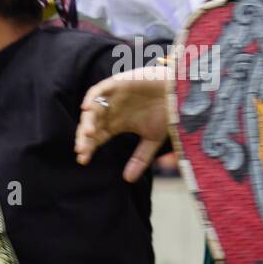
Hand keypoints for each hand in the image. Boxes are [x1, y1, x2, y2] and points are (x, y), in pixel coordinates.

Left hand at [74, 64, 171, 181]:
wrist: (181, 94)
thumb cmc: (167, 113)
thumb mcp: (152, 140)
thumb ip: (140, 159)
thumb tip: (128, 180)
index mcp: (117, 123)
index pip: (97, 136)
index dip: (89, 147)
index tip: (83, 160)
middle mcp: (112, 111)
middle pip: (91, 125)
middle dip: (85, 137)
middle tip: (81, 150)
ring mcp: (113, 97)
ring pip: (93, 109)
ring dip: (87, 121)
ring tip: (87, 134)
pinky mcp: (118, 83)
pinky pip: (99, 90)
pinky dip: (91, 98)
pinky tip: (86, 109)